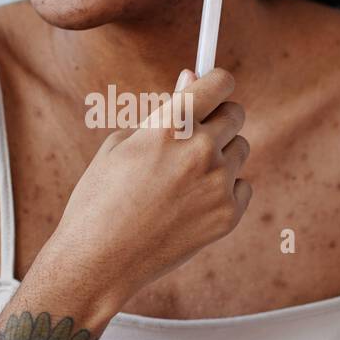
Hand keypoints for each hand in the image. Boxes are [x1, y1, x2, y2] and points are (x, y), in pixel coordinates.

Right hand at [52, 67, 250, 306]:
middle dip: (217, 119)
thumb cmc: (99, 200)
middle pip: (235, 114)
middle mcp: (200, 149)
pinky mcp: (228, 215)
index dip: (216, 82)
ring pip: (239, 151)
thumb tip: (190, 79)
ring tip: (183, 179)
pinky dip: (224, 191)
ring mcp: (217, 184)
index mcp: (170, 124)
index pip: (220, 82)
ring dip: (220, 155)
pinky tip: (191, 204)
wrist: (98, 261)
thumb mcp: (120, 145)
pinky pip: (241, 187)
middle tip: (194, 136)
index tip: (213, 88)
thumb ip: (164, 111)